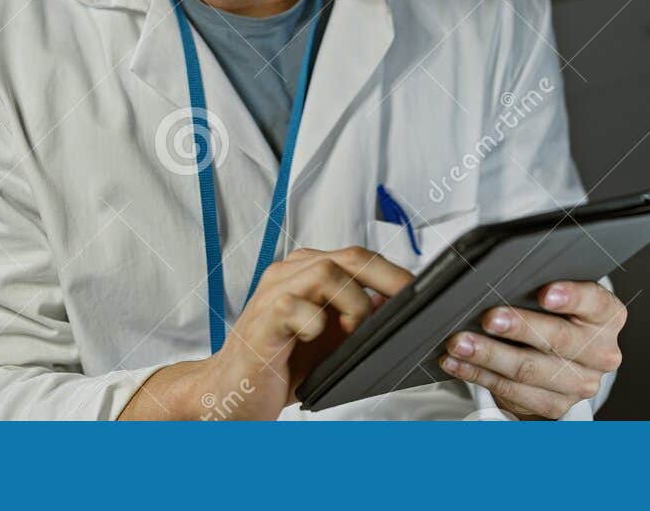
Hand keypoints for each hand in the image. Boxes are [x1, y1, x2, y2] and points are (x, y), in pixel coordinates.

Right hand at [120, 246, 411, 419]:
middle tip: (410, 302)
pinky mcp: (262, 321)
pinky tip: (315, 338)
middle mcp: (289, 275)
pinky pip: (293, 307)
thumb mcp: (328, 341)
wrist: (229, 392)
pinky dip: (314, 322)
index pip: (359, 258)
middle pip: (350, 257)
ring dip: (352, 303)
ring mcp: (273, 294)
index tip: (421, 292)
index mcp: (307, 273)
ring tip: (353, 331)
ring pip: (326, 273)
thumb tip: (399, 310)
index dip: (394, 273)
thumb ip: (357, 320)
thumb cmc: (278, 364)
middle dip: (388, 278)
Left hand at [440, 280, 625, 419]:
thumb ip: (540, 287)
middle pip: (558, 339)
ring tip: (460, 343)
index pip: (595, 303)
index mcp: (608, 316)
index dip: (571, 297)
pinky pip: (513, 393)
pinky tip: (459, 364)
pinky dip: (480, 375)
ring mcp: (581, 383)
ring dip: (489, 356)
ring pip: (530, 370)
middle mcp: (601, 353)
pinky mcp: (556, 406)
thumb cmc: (558, 314)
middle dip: (519, 327)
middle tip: (488, 318)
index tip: (544, 293)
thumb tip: (499, 279)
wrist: (566, 358)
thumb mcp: (560, 295)